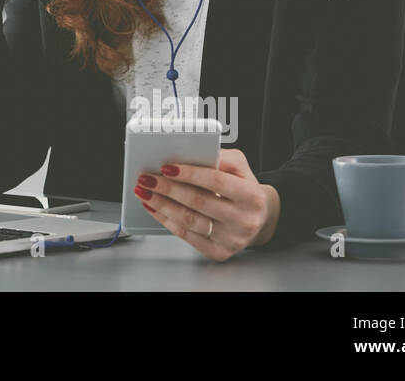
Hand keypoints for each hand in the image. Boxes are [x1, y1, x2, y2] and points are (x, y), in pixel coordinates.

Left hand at [132, 147, 280, 261]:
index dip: (189, 173)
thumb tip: (190, 153)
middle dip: (167, 189)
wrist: (259, 218)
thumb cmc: (245, 189)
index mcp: (252, 196)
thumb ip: (219, 157)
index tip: (166, 167)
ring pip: (189, 221)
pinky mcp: (219, 252)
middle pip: (198, 202)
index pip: (216, 181)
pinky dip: (166, 221)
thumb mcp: (240, 166)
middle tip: (146, 179)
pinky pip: (187, 236)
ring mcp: (231, 239)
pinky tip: (155, 209)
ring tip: (145, 193)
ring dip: (161, 205)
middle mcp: (244, 220)